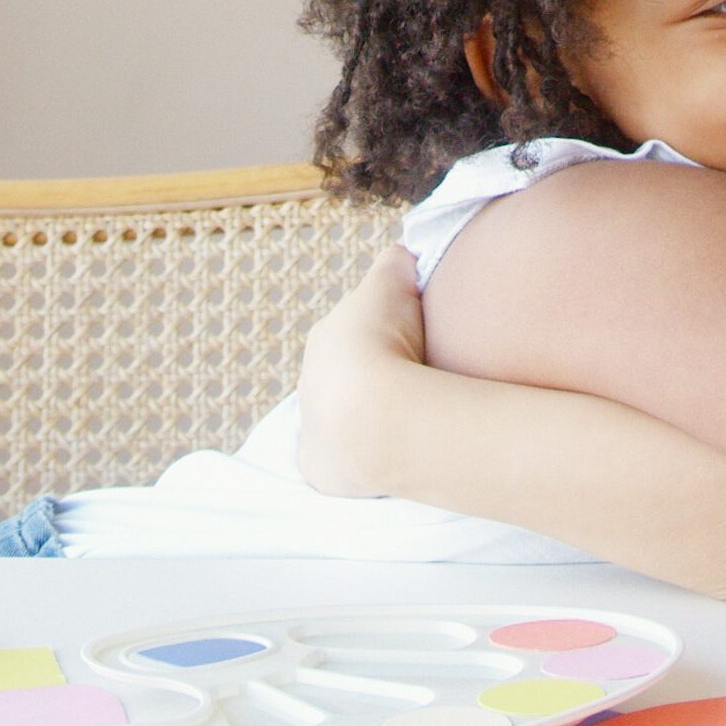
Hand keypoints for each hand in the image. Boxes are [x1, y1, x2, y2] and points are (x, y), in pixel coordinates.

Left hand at [296, 245, 427, 496]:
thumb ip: (394, 263)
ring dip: (369, 416)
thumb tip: (401, 255)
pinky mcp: (323, 469)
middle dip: (373, 376)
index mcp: (325, 338)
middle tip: (415, 381)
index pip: (353, 331)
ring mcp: (314, 429)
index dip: (384, 332)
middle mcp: (310, 381)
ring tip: (407, 418)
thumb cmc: (383, 341)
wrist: (373, 414)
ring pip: (340, 417)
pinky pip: (342, 458)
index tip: (414, 338)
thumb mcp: (393, 281)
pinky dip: (360, 454)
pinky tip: (387, 452)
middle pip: (344, 375)